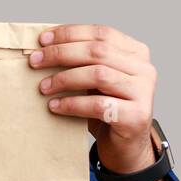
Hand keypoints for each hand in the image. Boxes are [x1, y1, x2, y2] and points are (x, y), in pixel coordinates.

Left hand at [29, 23, 157, 172]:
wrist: (126, 147)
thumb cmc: (106, 109)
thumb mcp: (96, 80)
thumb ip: (82, 62)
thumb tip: (44, 48)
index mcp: (136, 53)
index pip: (101, 33)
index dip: (70, 34)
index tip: (43, 40)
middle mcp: (144, 69)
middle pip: (98, 51)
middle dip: (61, 53)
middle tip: (35, 61)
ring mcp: (143, 92)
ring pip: (98, 75)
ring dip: (64, 79)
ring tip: (43, 87)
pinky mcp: (136, 116)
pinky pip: (98, 104)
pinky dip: (72, 104)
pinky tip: (54, 106)